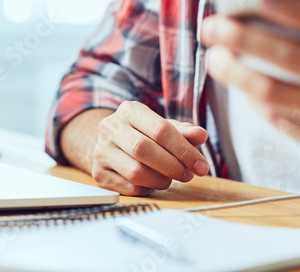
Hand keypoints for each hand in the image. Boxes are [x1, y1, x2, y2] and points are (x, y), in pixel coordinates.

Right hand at [90, 101, 209, 195]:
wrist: (112, 144)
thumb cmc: (143, 134)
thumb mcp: (164, 127)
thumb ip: (184, 132)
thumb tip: (201, 135)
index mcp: (129, 110)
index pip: (160, 129)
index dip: (184, 150)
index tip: (201, 165)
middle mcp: (110, 127)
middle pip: (144, 149)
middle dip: (173, 166)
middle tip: (189, 175)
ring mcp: (101, 151)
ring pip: (136, 172)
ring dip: (161, 180)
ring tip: (170, 178)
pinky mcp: (98, 174)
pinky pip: (129, 188)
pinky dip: (148, 189)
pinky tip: (152, 183)